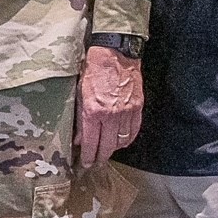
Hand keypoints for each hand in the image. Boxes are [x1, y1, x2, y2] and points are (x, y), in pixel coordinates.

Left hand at [74, 45, 143, 167]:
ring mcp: (126, 112)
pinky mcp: (137, 107)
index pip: (91, 143)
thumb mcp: (79, 93)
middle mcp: (111, 115)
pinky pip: (134, 131)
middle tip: (96, 162)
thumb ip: (80, 118)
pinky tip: (121, 140)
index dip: (88, 156)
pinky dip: (127, 139)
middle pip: (108, 147)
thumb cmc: (94, 70)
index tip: (86, 163)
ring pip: (122, 141)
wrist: (115, 53)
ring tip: (107, 151)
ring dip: (114, 149)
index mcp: (93, 111)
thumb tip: (79, 138)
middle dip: (101, 157)